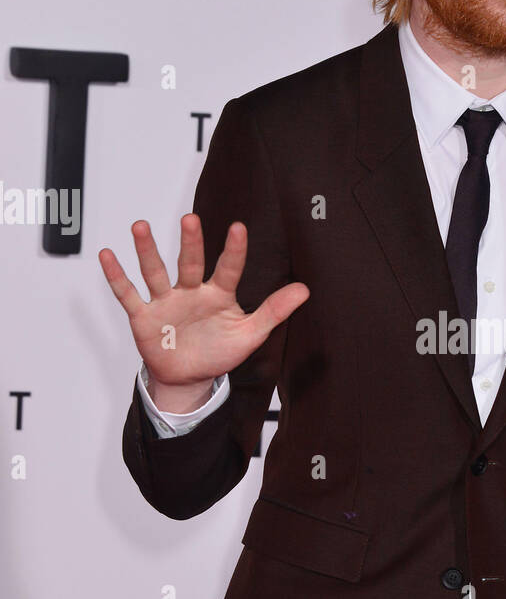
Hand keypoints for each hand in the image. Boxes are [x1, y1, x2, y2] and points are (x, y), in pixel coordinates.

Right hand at [99, 215, 309, 392]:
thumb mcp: (250, 334)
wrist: (188, 379)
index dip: (234, 251)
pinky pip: (128, 294)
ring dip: (147, 250)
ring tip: (140, 227)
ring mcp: (166, 301)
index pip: (228, 269)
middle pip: (190, 263)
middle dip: (190, 243)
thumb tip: (305, 290)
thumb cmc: (219, 353)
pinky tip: (108, 255)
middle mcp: (191, 291)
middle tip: (190, 219)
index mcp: (219, 294)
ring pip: (155, 272)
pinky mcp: (144, 316)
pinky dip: (117, 277)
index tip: (239, 228)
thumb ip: (274, 311)